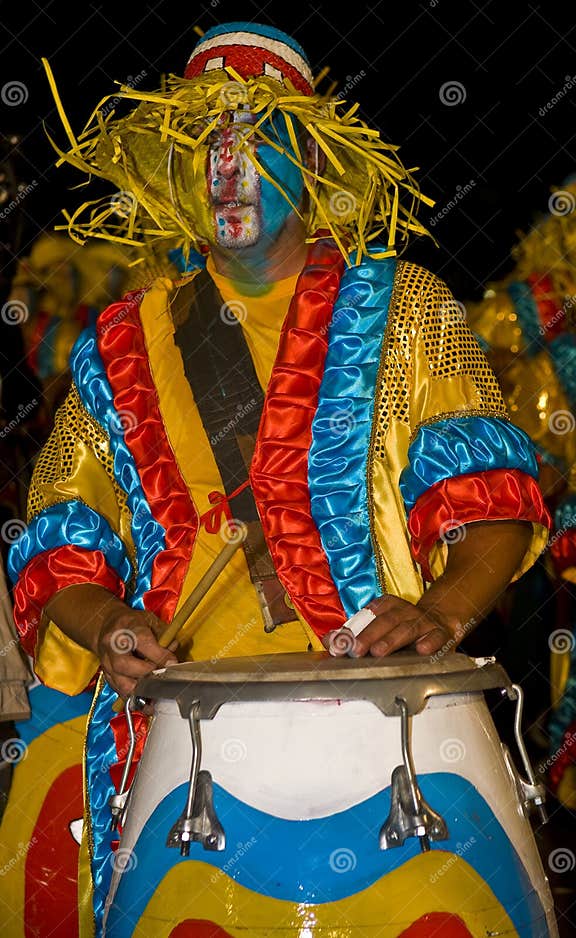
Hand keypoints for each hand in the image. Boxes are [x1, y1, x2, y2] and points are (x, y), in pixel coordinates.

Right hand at [94, 605, 177, 697]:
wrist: (107, 625)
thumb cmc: (132, 622)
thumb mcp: (150, 620)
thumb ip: (164, 637)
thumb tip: (173, 658)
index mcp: (127, 626)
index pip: (142, 641)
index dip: (159, 655)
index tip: (172, 663)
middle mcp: (112, 645)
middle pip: (124, 664)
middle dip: (146, 674)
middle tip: (162, 677)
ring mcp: (107, 662)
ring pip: (120, 682)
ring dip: (141, 690)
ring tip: (156, 693)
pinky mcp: (107, 675)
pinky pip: (120, 691)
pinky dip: (135, 698)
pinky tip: (147, 700)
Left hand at [324, 594, 462, 657]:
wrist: (441, 620)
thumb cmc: (403, 627)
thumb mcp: (379, 626)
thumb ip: (354, 633)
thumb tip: (330, 640)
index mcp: (387, 606)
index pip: (367, 616)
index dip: (352, 630)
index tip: (339, 644)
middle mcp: (405, 611)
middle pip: (384, 622)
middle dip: (368, 636)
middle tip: (355, 650)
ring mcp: (423, 621)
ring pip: (406, 629)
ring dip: (392, 640)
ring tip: (378, 652)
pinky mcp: (441, 633)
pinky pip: (436, 636)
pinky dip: (430, 642)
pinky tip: (422, 650)